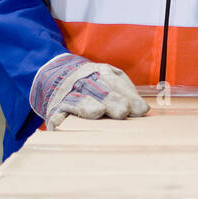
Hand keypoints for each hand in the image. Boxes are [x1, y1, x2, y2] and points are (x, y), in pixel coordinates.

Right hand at [29, 53, 149, 128]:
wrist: (56, 76)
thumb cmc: (93, 84)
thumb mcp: (110, 79)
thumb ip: (126, 92)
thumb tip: (143, 110)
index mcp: (99, 73)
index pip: (115, 83)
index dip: (128, 95)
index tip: (140, 109)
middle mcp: (82, 83)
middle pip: (99, 91)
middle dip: (111, 100)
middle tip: (123, 111)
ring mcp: (67, 96)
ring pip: (78, 101)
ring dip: (88, 106)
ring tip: (98, 111)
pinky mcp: (54, 112)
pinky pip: (57, 117)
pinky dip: (60, 121)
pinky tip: (66, 125)